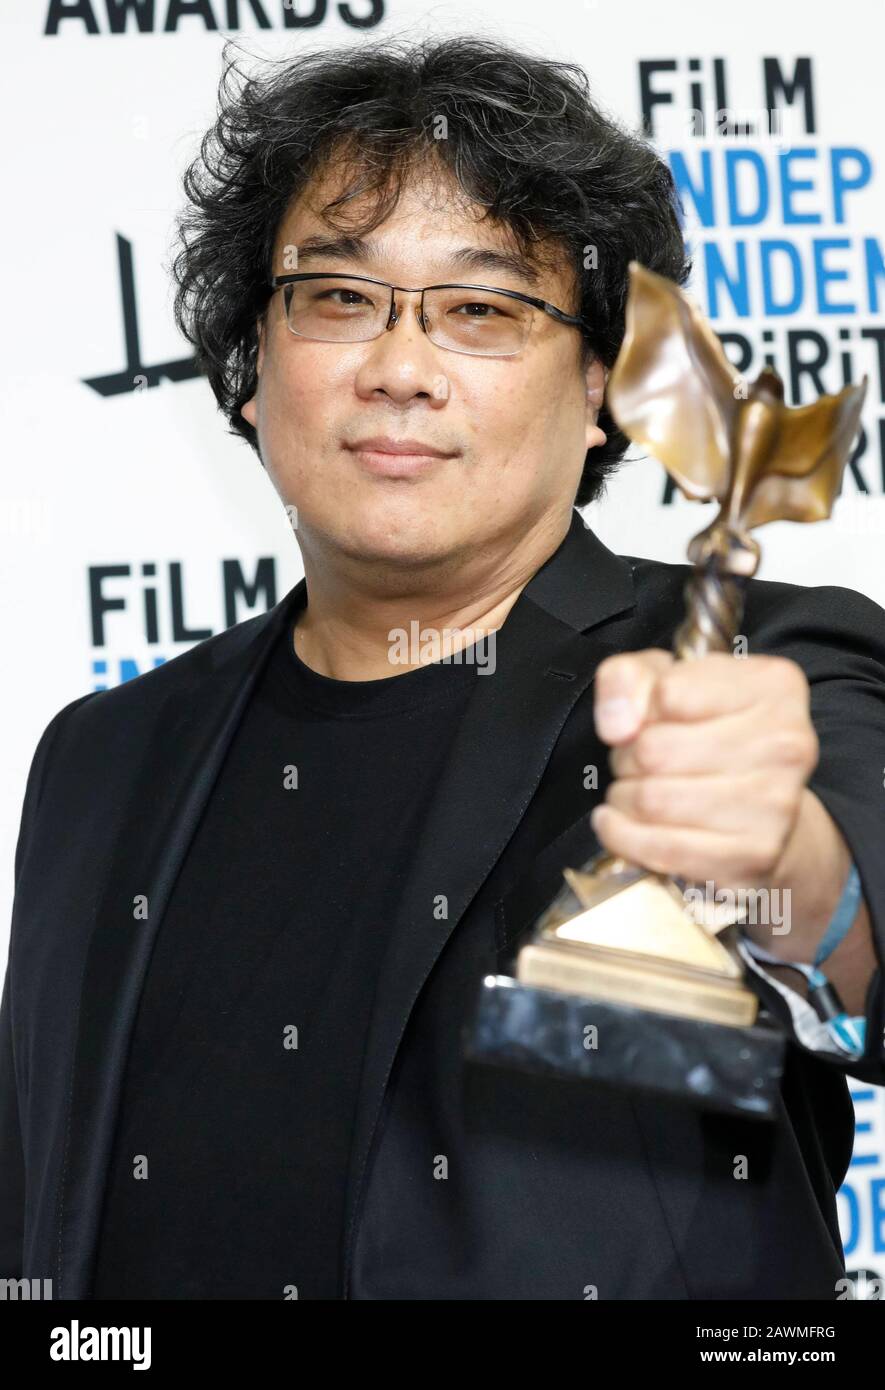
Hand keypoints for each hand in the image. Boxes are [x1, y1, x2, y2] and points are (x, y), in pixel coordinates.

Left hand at [590, 650, 819, 889]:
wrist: (761, 806)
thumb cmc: (709, 733)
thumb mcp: (665, 679)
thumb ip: (628, 677)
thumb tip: (618, 724)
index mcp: (773, 686)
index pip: (667, 694)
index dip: (642, 711)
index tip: (652, 721)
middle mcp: (786, 744)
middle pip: (654, 750)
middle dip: (627, 758)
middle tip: (638, 763)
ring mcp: (775, 805)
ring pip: (652, 801)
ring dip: (624, 798)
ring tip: (637, 792)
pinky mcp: (753, 856)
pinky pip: (662, 848)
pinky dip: (624, 837)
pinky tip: (621, 824)